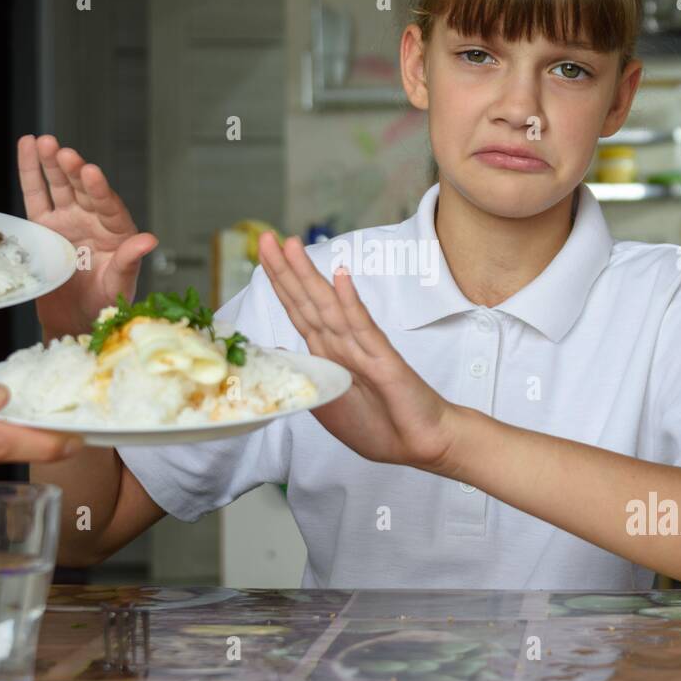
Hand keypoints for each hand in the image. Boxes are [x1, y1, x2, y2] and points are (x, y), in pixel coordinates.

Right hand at [17, 135, 157, 338]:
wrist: (75, 321)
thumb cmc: (104, 304)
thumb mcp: (119, 287)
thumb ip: (129, 261)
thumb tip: (150, 240)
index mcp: (117, 231)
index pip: (108, 206)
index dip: (99, 190)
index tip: (91, 173)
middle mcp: (93, 220)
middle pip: (82, 190)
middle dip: (73, 171)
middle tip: (64, 153)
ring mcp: (68, 220)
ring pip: (59, 186)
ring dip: (51, 164)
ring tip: (44, 142)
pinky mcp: (44, 226)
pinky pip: (36, 195)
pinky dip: (31, 171)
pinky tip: (28, 145)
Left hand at [257, 231, 459, 472]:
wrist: (418, 443)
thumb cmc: (378, 426)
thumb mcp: (327, 404)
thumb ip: (305, 376)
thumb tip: (276, 350)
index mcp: (328, 354)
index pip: (298, 311)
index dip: (280, 282)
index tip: (263, 255)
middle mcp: (342, 344)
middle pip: (308, 300)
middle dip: (286, 268)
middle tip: (265, 237)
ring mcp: (362, 348)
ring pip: (330, 305)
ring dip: (309, 275)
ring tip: (292, 245)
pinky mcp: (383, 358)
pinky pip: (362, 326)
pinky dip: (350, 301)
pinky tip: (339, 277)